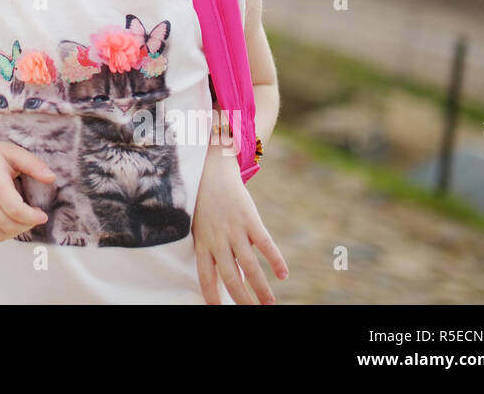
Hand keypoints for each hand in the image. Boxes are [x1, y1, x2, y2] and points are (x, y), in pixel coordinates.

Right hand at [0, 135, 54, 242]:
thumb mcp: (15, 153)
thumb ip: (34, 165)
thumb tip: (52, 178)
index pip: (16, 211)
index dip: (33, 218)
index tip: (42, 215)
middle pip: (7, 225)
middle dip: (26, 225)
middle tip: (33, 217)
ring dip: (13, 232)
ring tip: (21, 221)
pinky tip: (8, 225)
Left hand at [193, 147, 288, 303]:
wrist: (212, 171)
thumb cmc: (205, 205)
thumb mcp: (200, 228)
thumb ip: (212, 252)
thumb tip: (223, 280)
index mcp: (203, 243)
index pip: (205, 277)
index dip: (212, 296)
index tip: (219, 310)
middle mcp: (217, 239)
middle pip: (229, 276)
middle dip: (242, 298)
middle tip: (254, 312)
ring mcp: (234, 229)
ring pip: (248, 265)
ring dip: (261, 286)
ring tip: (270, 303)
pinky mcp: (250, 218)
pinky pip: (264, 243)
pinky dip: (275, 259)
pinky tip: (283, 274)